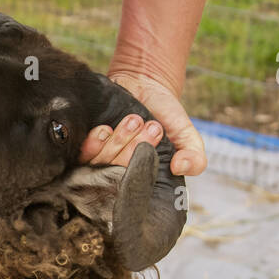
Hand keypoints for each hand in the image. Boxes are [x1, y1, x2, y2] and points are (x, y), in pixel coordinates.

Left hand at [79, 72, 205, 177]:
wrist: (143, 85)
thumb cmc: (166, 115)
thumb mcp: (187, 136)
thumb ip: (194, 157)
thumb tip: (179, 167)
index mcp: (142, 180)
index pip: (136, 193)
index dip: (141, 173)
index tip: (154, 146)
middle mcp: (118, 174)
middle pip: (116, 176)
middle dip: (134, 149)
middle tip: (152, 127)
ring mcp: (100, 162)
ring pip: (101, 164)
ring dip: (119, 140)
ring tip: (135, 119)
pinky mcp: (86, 148)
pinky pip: (83, 154)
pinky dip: (95, 141)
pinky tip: (106, 129)